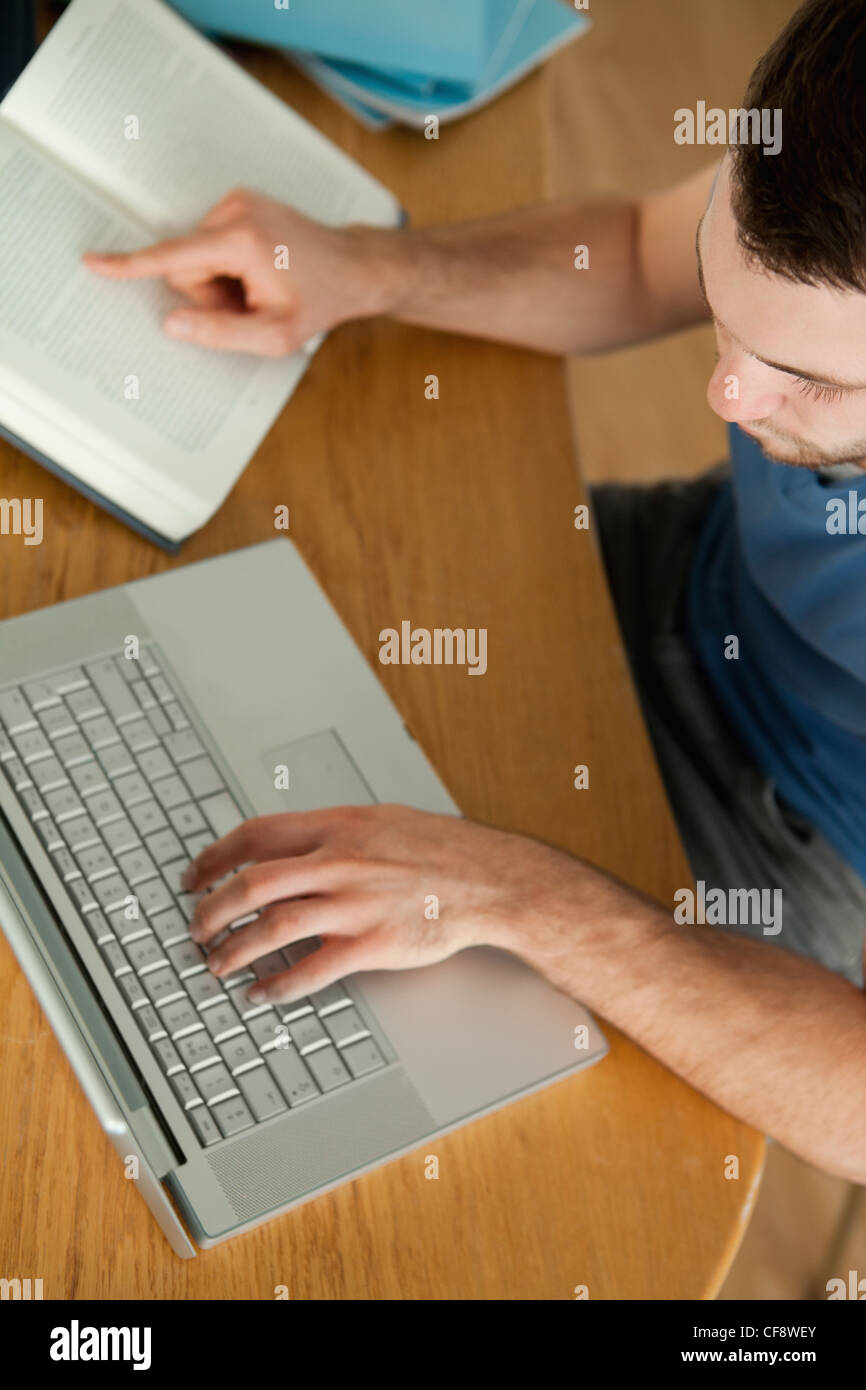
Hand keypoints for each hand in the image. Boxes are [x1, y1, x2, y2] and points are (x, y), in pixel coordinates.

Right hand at [83, 188, 394, 355]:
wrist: (354, 267)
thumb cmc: (321, 300)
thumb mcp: (275, 334)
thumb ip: (221, 333)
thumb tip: (173, 323)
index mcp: (241, 241)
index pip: (171, 258)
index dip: (129, 266)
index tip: (93, 262)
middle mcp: (236, 211)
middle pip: (185, 267)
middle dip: (209, 295)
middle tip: (251, 304)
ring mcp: (239, 202)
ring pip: (197, 258)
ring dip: (221, 283)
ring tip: (260, 288)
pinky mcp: (241, 202)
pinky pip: (211, 244)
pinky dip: (229, 266)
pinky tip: (261, 272)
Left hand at [181, 804, 573, 1004]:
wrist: (490, 880)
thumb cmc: (442, 849)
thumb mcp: (381, 820)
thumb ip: (334, 831)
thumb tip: (291, 842)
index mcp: (337, 826)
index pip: (255, 835)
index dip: (214, 858)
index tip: (194, 876)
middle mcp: (339, 862)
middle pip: (251, 884)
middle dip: (211, 911)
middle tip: (195, 929)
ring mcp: (353, 905)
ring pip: (270, 928)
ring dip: (233, 950)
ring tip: (216, 964)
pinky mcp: (371, 945)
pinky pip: (309, 970)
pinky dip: (276, 986)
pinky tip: (261, 993)